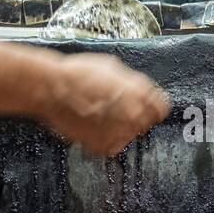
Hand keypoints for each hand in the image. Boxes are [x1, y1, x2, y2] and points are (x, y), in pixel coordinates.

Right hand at [35, 53, 169, 155]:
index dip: (154, 106)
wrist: (52, 90)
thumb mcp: (112, 67)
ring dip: (121, 127)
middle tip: (117, 109)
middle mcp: (134, 115)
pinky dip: (106, 138)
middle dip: (136, 116)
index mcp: (140, 93)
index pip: (161, 108)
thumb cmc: (77, 74)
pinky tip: (95, 126)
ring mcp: (119, 132)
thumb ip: (132, 82)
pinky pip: (113, 145)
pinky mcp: (103, 145)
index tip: (150, 107)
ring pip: (130, 134)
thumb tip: (139, 88)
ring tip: (101, 115)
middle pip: (146, 122)